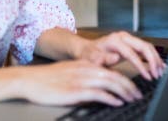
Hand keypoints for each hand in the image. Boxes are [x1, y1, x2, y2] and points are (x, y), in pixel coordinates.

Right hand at [19, 60, 142, 106]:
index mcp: (85, 65)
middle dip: (129, 86)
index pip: (111, 70)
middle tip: (138, 95)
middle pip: (114, 76)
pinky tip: (117, 103)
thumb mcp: (69, 73)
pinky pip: (98, 93)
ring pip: (110, 83)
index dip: (125, 79)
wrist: (29, 80)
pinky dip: (110, 98)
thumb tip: (98, 85)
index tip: (133, 88)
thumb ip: (84, 75)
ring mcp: (81, 80)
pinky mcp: (75, 90)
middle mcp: (85, 70)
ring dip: (124, 92)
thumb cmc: (47, 79)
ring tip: (133, 99)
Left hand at [76, 31, 165, 80]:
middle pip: (144, 46)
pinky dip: (154, 58)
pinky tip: (160, 66)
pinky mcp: (131, 44)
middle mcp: (123, 37)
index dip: (141, 65)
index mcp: (115, 40)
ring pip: (147, 47)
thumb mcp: (92, 58)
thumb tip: (116, 57)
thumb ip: (103, 58)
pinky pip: (146, 49)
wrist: (87, 49)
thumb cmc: (89, 54)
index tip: (147, 76)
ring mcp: (128, 39)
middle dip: (153, 61)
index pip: (132, 53)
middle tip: (157, 75)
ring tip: (160, 73)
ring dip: (156, 59)